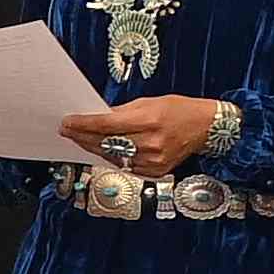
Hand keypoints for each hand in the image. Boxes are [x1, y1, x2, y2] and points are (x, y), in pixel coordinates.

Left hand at [59, 95, 228, 177]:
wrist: (206, 127)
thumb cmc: (179, 110)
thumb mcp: (149, 102)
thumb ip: (121, 112)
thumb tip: (96, 117)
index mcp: (149, 121)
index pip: (107, 125)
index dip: (84, 124)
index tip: (68, 122)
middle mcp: (151, 143)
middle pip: (106, 143)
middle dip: (82, 137)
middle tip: (67, 131)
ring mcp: (153, 161)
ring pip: (112, 156)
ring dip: (93, 148)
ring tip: (80, 139)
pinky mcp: (154, 171)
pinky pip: (125, 166)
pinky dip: (112, 157)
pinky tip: (101, 150)